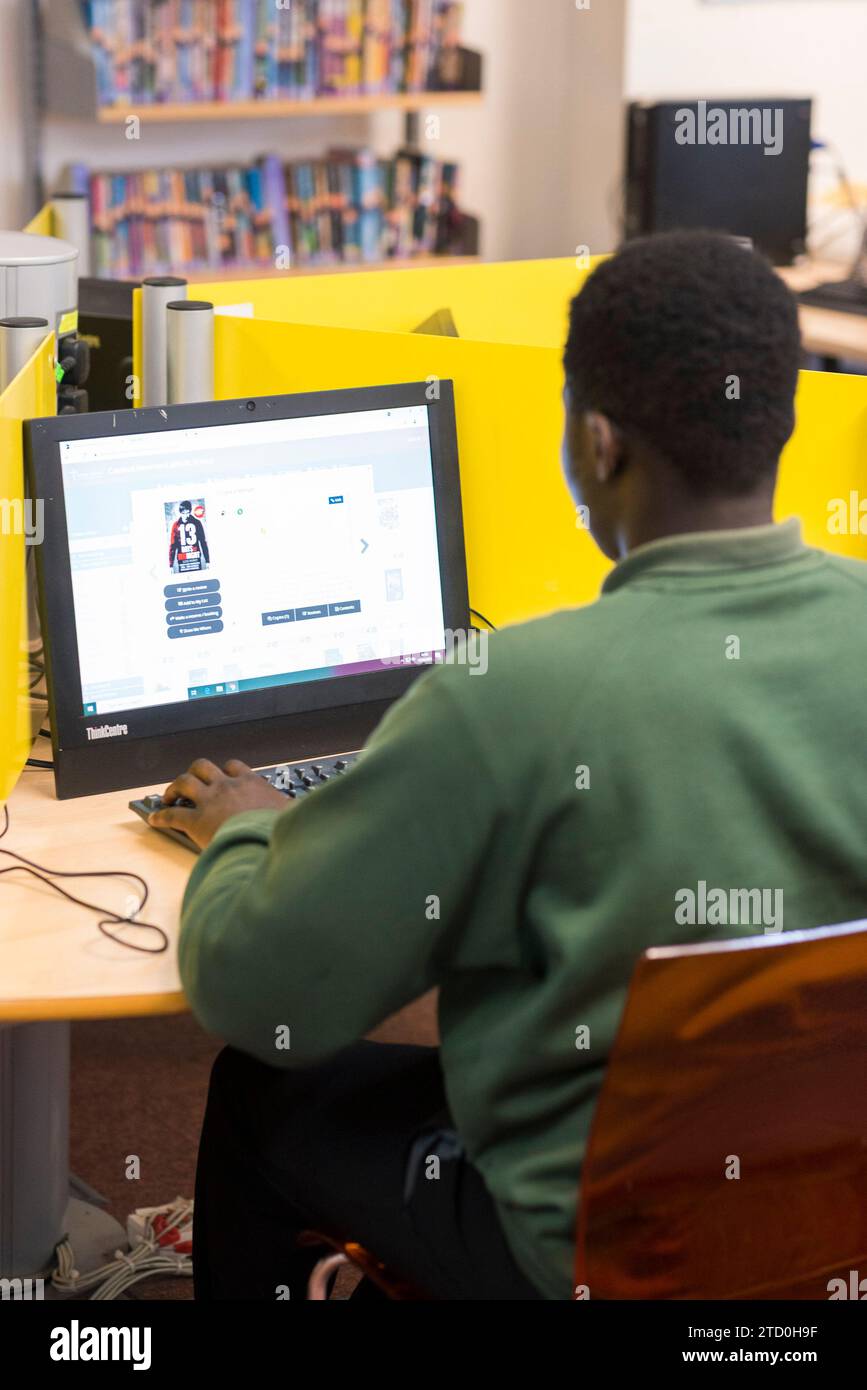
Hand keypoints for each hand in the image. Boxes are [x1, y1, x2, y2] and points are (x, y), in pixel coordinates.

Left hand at [148, 758, 288, 849]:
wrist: (266, 842)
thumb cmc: (281, 829)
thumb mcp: (293, 813)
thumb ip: (292, 810)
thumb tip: (306, 815)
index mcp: (251, 783)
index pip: (233, 767)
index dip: (224, 770)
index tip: (222, 776)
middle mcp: (227, 786)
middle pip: (202, 767)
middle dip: (193, 773)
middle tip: (188, 782)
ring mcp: (209, 801)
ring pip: (183, 783)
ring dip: (173, 788)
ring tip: (168, 796)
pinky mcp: (195, 821)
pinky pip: (172, 814)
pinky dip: (160, 816)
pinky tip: (154, 819)